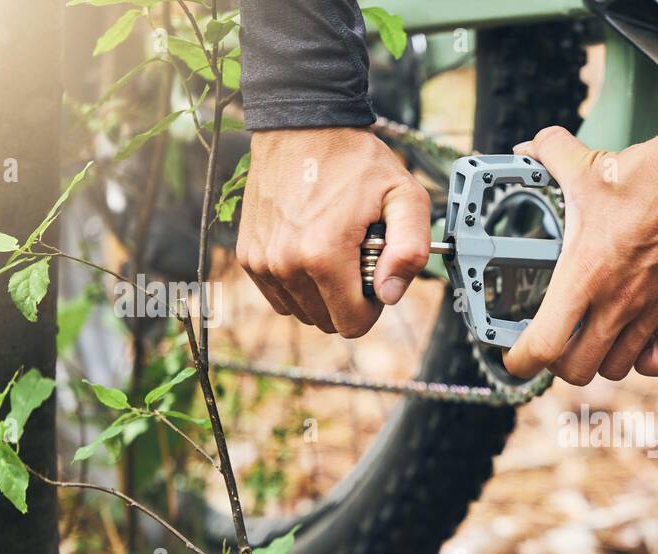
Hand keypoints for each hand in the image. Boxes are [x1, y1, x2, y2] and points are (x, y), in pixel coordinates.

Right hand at [236, 128, 429, 337]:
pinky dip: (297, 282)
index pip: (353, 324)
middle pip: (328, 321)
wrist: (303, 125)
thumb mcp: (405, 196)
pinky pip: (279, 295)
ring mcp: (262, 262)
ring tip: (331, 246)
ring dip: (321, 291)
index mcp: (324, 256)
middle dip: (347, 297)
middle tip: (355, 253)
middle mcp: (286, 264)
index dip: (372, 305)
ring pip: (302, 311)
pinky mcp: (248, 255)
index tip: (375, 271)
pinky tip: (309, 246)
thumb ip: (410, 250)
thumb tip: (389, 296)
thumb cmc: (357, 160)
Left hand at [502, 129, 657, 383]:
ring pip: (617, 368)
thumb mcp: (587, 165)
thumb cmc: (648, 175)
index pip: (544, 345)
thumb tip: (528, 150)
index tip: (516, 356)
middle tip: (558, 342)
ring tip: (597, 338)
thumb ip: (549, 156)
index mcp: (585, 273)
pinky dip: (649, 359)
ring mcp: (655, 310)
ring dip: (601, 360)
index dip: (521, 361)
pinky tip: (641, 341)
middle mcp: (618, 301)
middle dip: (559, 362)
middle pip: (577, 369)